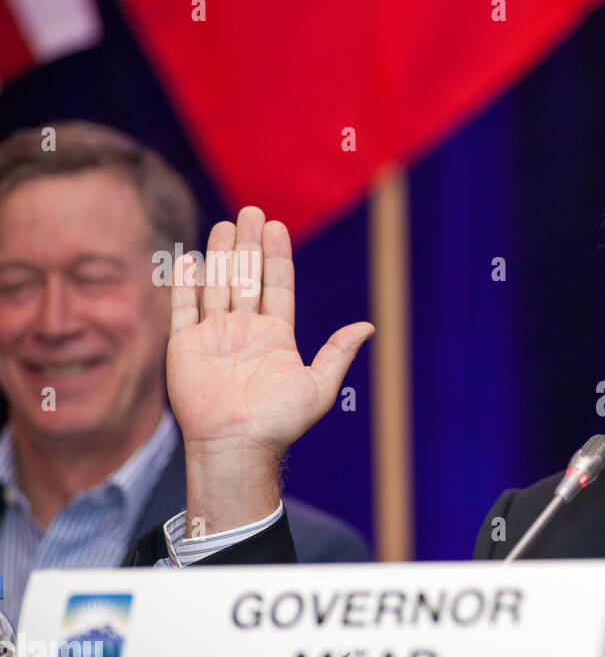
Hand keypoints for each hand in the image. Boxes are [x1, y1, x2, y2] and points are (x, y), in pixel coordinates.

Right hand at [168, 206, 372, 534]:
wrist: (238, 445)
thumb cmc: (280, 422)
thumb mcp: (319, 386)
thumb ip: (338, 353)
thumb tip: (368, 326)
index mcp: (276, 338)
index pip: (276, 288)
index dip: (276, 258)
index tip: (276, 227)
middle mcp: (244, 332)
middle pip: (246, 279)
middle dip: (248, 246)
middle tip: (251, 211)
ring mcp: (214, 337)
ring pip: (217, 286)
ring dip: (220, 255)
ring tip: (226, 224)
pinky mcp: (185, 346)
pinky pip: (183, 308)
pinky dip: (185, 284)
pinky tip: (190, 259)